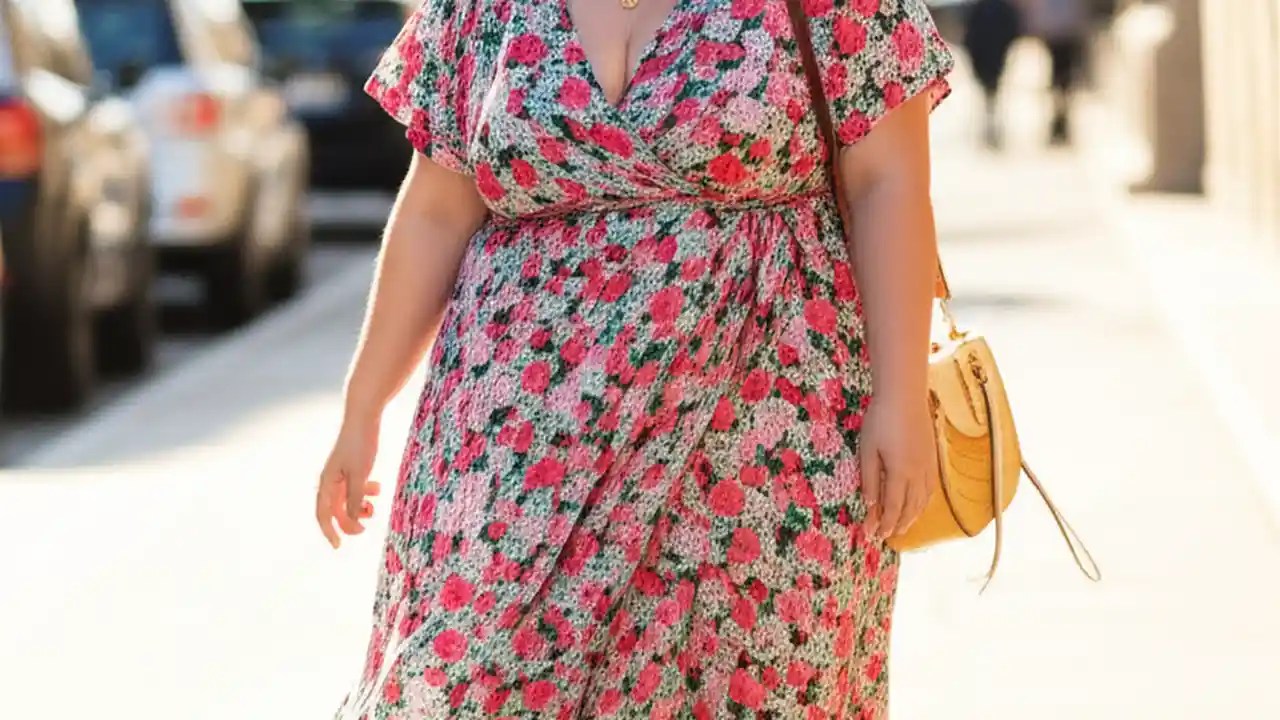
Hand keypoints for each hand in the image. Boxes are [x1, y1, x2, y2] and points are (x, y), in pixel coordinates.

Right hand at [316, 413, 381, 548]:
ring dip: (359, 507)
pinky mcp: (352, 466)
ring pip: (347, 499)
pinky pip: (356, 487)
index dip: (329, 532)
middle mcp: (330, 479)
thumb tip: (351, 518)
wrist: (364, 417)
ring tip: (373, 506)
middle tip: (365, 527)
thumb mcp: (360, 475)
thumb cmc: (360, 445)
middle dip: (349, 521)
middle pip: (336, 510)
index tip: (338, 546)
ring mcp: (340, 473)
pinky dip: (366, 492)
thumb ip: (355, 498)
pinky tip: (377, 488)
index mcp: (327, 482)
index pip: (323, 514)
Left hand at [859, 392, 938, 539]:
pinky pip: (931, 488)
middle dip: (898, 524)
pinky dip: (924, 502)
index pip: (892, 507)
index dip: (884, 523)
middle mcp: (918, 474)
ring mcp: (928, 466)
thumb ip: (868, 478)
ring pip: (923, 500)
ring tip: (903, 526)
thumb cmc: (880, 420)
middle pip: (910, 508)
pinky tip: (919, 504)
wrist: (905, 396)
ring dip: (913, 516)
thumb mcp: (867, 450)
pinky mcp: (933, 458)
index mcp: (899, 473)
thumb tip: (869, 503)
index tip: (874, 535)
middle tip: (887, 535)